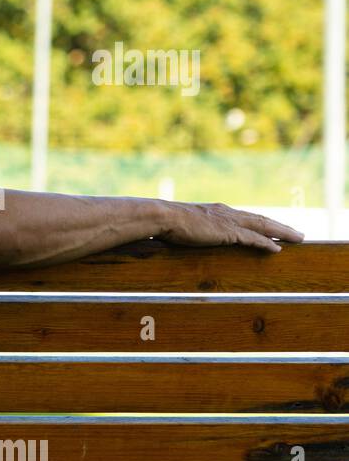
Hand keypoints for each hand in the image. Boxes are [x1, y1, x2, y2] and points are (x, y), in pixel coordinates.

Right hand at [158, 201, 304, 252]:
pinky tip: (278, 248)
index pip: (246, 217)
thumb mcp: (182, 224)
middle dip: (281, 227)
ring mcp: (228, 222)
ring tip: (298, 238)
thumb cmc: (166, 222)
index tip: (274, 228)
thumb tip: (185, 235)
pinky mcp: (227, 232)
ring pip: (263, 226)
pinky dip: (266, 242)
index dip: (262, 223)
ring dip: (282, 232)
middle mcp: (227, 213)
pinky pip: (252, 238)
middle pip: (261, 220)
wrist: (163, 217)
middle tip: (297, 234)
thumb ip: (191, 228)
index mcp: (217, 212)